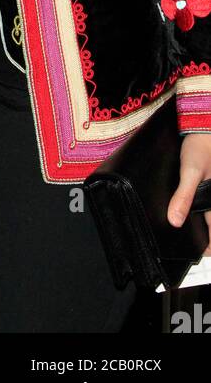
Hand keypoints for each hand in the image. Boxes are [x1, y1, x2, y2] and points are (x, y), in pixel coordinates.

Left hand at [167, 131, 210, 255]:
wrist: (204, 129)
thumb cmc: (200, 148)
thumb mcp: (189, 172)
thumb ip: (183, 196)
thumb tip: (175, 222)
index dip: (207, 247)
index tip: (197, 253)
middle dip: (205, 236)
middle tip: (190, 242)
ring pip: (209, 216)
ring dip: (205, 224)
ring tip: (187, 226)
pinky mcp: (208, 188)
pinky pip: (206, 207)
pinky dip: (201, 212)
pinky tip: (189, 210)